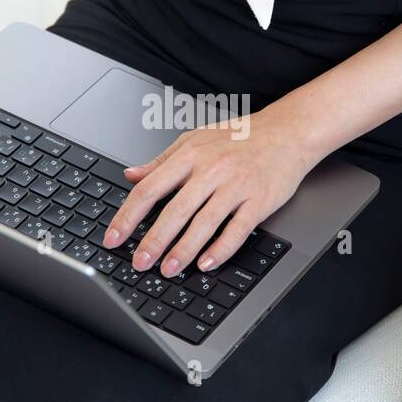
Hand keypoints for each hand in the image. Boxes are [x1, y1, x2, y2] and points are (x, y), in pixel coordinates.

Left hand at [101, 107, 315, 276]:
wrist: (287, 132)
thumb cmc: (241, 136)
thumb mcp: (195, 139)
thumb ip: (162, 161)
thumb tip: (131, 174)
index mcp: (190, 155)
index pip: (150, 188)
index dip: (128, 216)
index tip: (114, 237)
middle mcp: (211, 169)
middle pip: (175, 210)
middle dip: (153, 241)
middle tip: (139, 262)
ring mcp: (236, 185)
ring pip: (204, 223)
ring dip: (183, 250)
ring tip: (168, 269)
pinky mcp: (259, 200)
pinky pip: (237, 229)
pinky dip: (220, 249)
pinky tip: (206, 264)